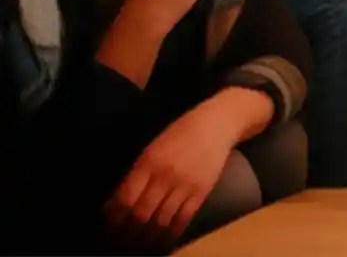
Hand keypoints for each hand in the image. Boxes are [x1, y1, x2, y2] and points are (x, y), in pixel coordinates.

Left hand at [103, 104, 237, 250]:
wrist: (217, 124)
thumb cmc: (180, 133)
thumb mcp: (152, 148)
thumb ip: (136, 174)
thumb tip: (116, 203)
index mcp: (148, 162)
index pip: (125, 198)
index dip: (114, 218)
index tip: (108, 230)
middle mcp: (165, 175)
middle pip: (141, 214)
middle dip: (127, 233)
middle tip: (119, 244)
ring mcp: (185, 185)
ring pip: (161, 220)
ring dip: (147, 238)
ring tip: (138, 248)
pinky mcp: (202, 192)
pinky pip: (184, 218)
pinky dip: (172, 234)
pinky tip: (164, 242)